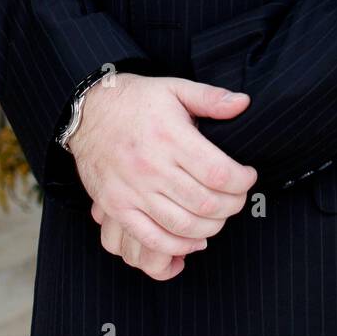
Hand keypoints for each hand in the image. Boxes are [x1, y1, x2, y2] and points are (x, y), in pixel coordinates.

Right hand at [70, 73, 256, 280]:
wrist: (88, 112)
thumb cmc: (136, 100)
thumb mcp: (174, 88)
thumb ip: (210, 97)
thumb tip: (243, 103)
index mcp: (169, 136)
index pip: (218, 173)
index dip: (242, 181)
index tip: (248, 176)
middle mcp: (151, 166)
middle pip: (205, 203)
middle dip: (232, 206)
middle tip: (238, 198)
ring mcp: (132, 190)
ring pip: (183, 225)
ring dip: (210, 228)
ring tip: (219, 215)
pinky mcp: (117, 206)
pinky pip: (151, 238)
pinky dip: (178, 247)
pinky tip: (193, 240)